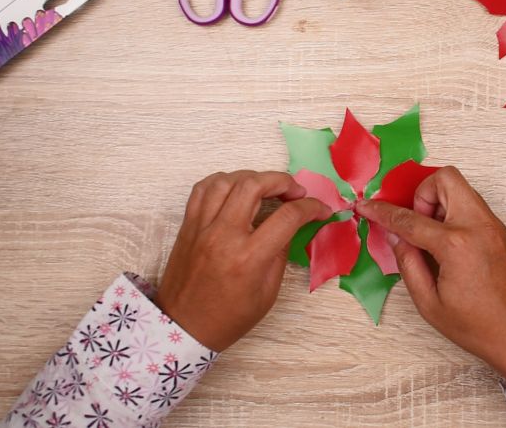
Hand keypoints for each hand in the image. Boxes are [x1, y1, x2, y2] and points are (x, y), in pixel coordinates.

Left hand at [155, 171, 331, 351]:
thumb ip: (281, 253)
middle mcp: (223, 236)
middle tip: (295, 191)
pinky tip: (236, 189)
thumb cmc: (229, 317)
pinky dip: (223, 181)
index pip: (287, 216)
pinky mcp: (187, 226)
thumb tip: (292, 224)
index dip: (311, 207)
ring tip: (266, 187)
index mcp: (249, 258)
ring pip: (226, 180)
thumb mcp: (267, 293)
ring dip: (252, 176)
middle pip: (254, 185)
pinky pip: (203, 189)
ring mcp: (201, 227)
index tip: (321, 209)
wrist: (183, 328)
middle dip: (282, 180)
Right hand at [356, 167, 505, 387]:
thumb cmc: (478, 327)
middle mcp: (478, 225)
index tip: (366, 206)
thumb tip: (396, 236)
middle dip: (422, 193)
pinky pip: (473, 206)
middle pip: (445, 178)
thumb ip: (408, 264)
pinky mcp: (502, 232)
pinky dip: (455, 214)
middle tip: (417, 225)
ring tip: (432, 239)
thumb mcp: (430, 304)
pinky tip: (449, 247)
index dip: (382, 211)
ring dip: (440, 203)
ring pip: (461, 189)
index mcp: (457, 244)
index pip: (410, 218)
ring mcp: (494, 226)